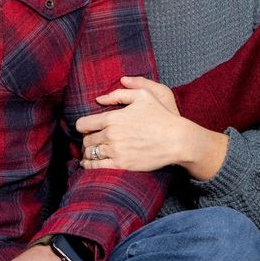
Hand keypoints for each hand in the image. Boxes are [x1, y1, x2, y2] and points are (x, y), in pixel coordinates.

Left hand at [76, 76, 226, 179]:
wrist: (177, 140)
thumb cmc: (161, 116)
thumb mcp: (143, 95)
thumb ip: (119, 93)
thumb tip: (99, 99)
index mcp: (112, 118)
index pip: (83, 124)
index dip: (82, 126)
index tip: (86, 129)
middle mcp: (110, 135)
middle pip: (86, 140)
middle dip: (86, 140)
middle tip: (90, 141)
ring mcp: (115, 151)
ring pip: (90, 154)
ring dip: (87, 154)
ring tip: (89, 154)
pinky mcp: (122, 165)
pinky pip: (97, 167)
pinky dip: (90, 166)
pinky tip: (90, 164)